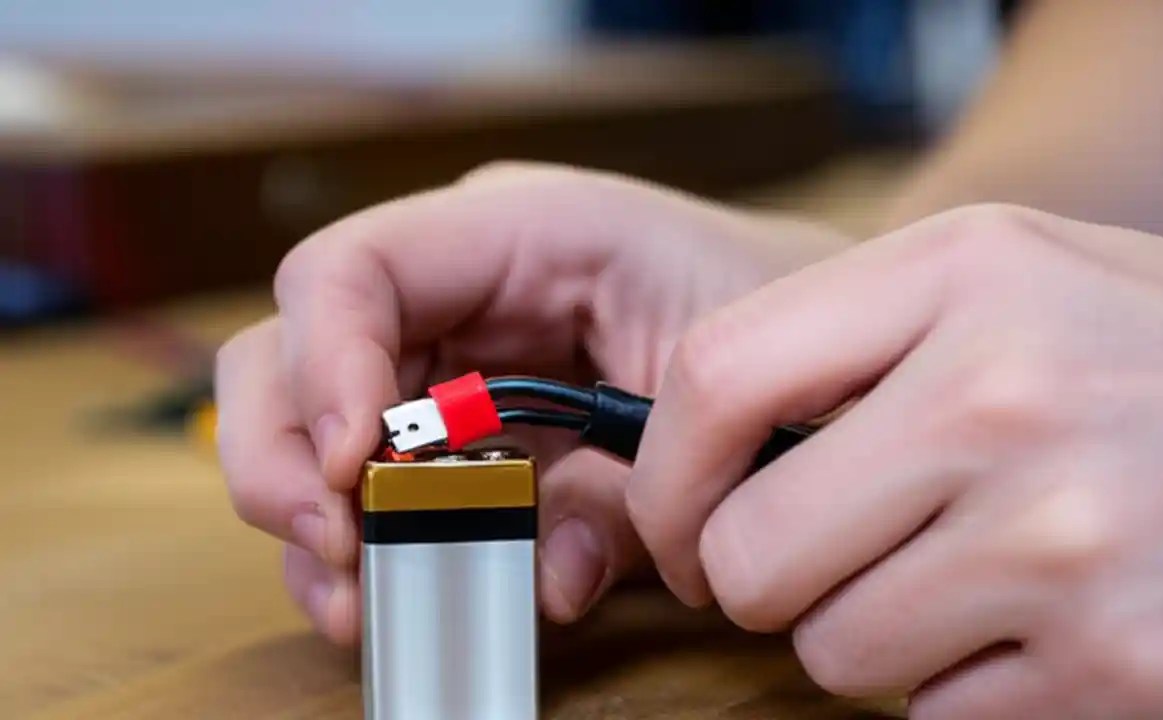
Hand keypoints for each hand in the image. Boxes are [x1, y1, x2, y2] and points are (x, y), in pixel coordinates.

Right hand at [214, 162, 848, 642]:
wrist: (816, 345)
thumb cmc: (773, 327)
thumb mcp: (714, 392)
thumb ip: (624, 490)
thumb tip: (542, 579)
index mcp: (521, 230)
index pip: (356, 268)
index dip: (323, 365)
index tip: (348, 467)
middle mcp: (460, 290)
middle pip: (291, 349)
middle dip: (290, 458)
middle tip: (340, 546)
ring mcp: (449, 359)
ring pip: (307, 425)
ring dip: (316, 521)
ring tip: (359, 599)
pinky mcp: (458, 431)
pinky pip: (373, 485)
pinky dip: (367, 547)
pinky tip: (390, 594)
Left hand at [627, 204, 1162, 718]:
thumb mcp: (1025, 280)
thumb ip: (866, 341)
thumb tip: (715, 450)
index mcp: (967, 274)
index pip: (717, 378)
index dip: (665, 473)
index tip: (684, 519)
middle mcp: (1005, 396)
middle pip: (753, 551)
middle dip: (765, 580)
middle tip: (825, 563)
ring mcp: (1063, 539)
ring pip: (836, 652)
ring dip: (875, 634)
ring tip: (973, 577)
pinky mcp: (1117, 668)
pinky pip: (936, 717)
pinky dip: (967, 688)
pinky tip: (1046, 623)